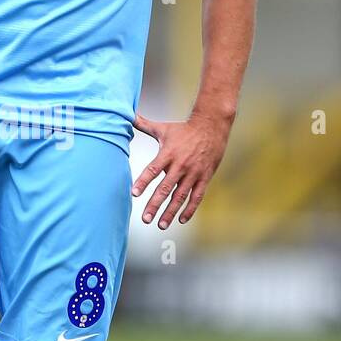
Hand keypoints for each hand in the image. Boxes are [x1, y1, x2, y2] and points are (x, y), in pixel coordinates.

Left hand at [131, 109, 231, 227]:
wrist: (212, 126)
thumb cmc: (184, 129)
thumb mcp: (163, 128)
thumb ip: (144, 125)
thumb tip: (127, 116)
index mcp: (168, 154)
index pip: (152, 170)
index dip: (143, 182)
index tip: (134, 194)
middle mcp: (180, 165)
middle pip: (165, 188)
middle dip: (155, 204)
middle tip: (145, 219)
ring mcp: (193, 173)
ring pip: (180, 196)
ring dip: (170, 211)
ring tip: (161, 224)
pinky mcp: (204, 177)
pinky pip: (196, 196)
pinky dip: (189, 209)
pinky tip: (181, 220)